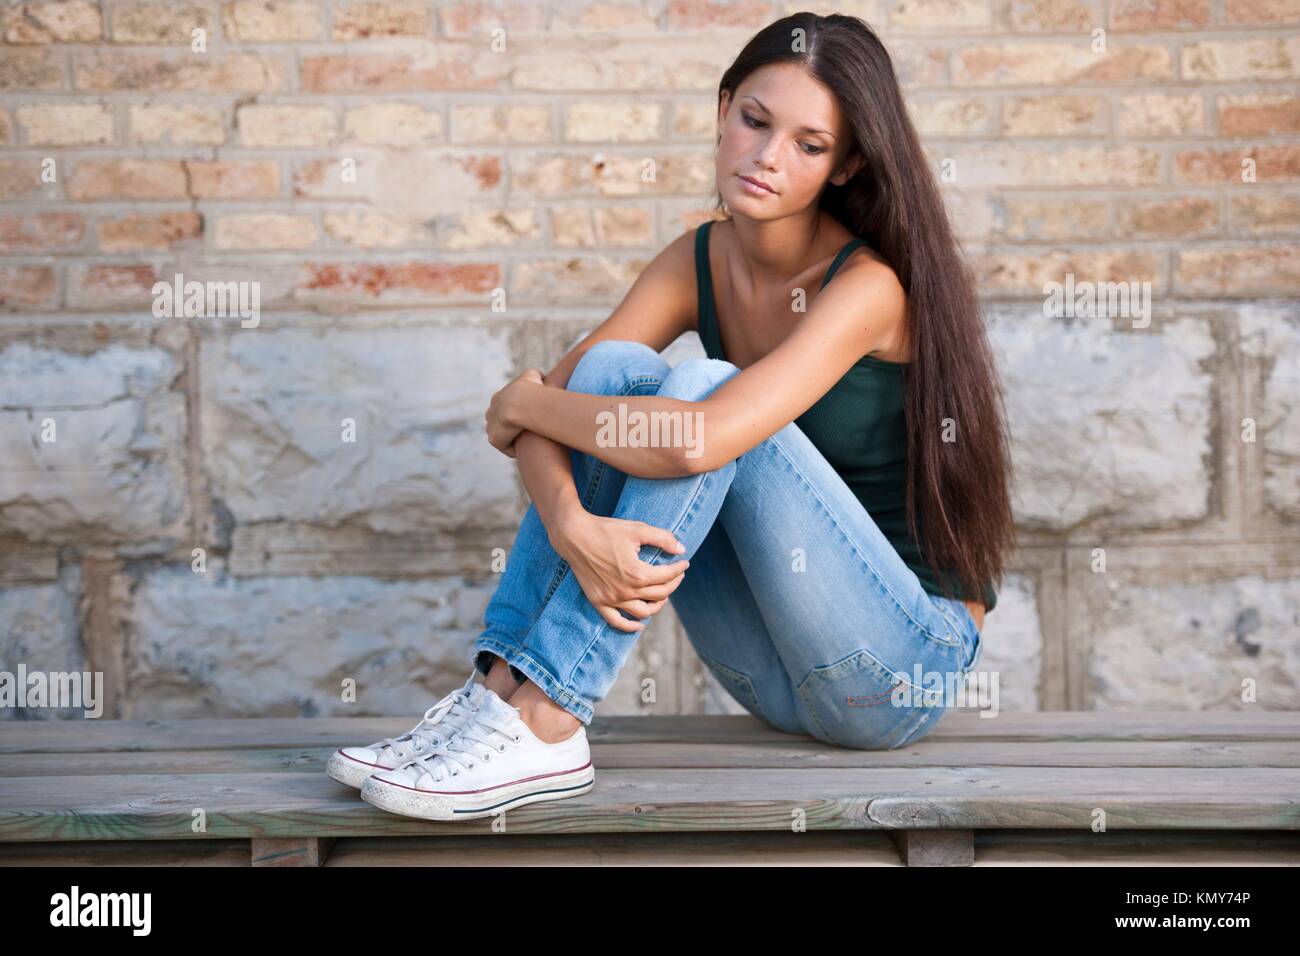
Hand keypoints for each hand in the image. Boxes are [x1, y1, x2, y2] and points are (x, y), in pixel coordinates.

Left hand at [484, 368, 544, 457]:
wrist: (521, 403)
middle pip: (499, 423)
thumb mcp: (534, 375)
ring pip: (502, 436)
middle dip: (511, 427)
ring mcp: (491, 428)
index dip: (517, 412)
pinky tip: (526, 447)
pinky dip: (515, 448)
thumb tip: (542, 380)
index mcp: (497, 399)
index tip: (529, 417)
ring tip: (529, 442)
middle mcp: (490, 414)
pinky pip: (506, 447)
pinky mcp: (495, 440)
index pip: (504, 407)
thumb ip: (536, 377)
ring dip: (512, 439)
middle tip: (528, 431)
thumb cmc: (530, 388)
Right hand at [551, 510, 689, 633]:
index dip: (679, 569)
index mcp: (638, 574)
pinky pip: (617, 622)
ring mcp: (612, 599)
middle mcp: (626, 591)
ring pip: (643, 612)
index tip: (684, 562)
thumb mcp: (638, 529)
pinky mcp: (599, 601)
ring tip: (663, 595)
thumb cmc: (606, 530)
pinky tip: (640, 625)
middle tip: (677, 575)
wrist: (574, 535)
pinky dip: (630, 626)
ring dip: (657, 605)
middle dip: (673, 584)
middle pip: (659, 595)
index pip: (667, 577)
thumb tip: (682, 550)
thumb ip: (663, 538)